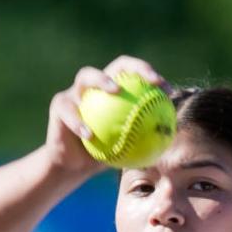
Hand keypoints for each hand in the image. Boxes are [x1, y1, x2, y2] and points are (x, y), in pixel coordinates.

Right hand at [47, 56, 168, 178]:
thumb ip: (145, 141)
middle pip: (116, 66)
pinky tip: (89, 135)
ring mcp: (75, 92)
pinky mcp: (59, 105)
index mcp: (114, 91)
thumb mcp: (128, 151)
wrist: (73, 165)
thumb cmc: (103, 155)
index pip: (135, 75)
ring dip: (102, 80)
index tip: (167, 90)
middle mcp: (95, 85)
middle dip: (135, 67)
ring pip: (87, 76)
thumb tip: (172, 139)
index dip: (152, 76)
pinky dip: (80, 123)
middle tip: (149, 81)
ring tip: (115, 92)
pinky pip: (70, 113)